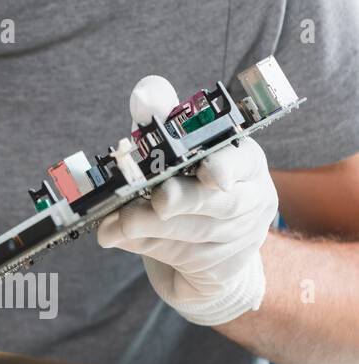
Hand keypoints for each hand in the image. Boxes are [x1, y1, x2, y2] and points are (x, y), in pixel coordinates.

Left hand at [97, 75, 277, 325]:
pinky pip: (178, 256)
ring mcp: (239, 239)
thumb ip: (159, 120)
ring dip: (148, 226)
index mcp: (244, 162)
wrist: (207, 258)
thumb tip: (146, 93)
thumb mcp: (172, 150)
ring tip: (113, 223)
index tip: (211, 173)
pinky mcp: (219, 270)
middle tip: (157, 200)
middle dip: (183, 200)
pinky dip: (142, 245)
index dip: (226, 166)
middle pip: (218, 202)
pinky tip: (114, 236)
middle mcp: (250, 200)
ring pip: (192, 232)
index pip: (241, 160)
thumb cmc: (185, 187)